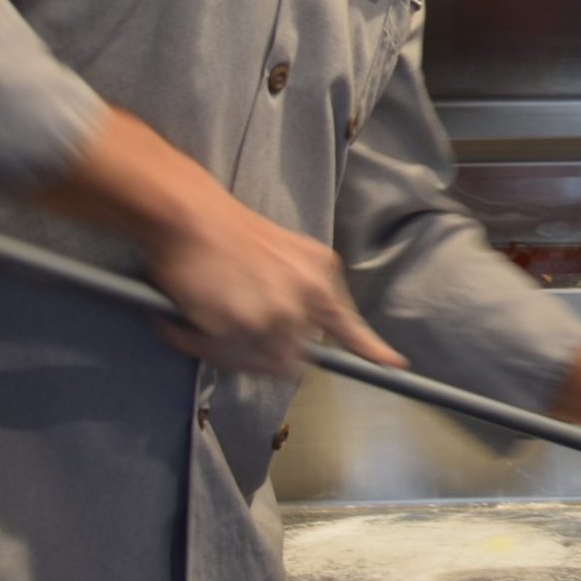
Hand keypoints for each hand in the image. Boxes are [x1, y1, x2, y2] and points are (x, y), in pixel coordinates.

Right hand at [41, 106, 404, 377]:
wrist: (191, 216)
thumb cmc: (226, 232)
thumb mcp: (284, 256)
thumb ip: (295, 297)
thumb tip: (289, 345)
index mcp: (320, 275)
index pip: (348, 325)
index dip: (370, 349)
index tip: (395, 364)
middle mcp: (308, 298)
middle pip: (296, 357)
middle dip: (265, 354)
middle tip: (227, 332)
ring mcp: (279, 316)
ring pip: (261, 364)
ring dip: (231, 353)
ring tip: (202, 322)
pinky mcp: (246, 329)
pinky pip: (224, 358)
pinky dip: (200, 346)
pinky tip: (184, 322)